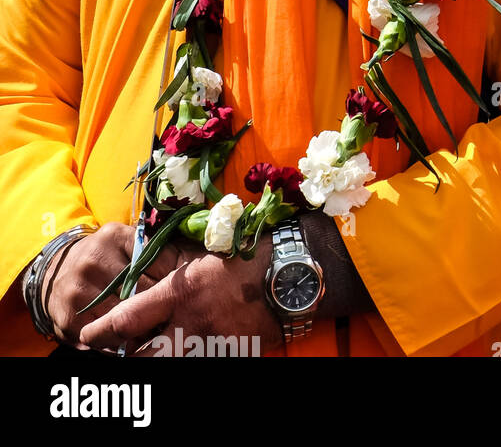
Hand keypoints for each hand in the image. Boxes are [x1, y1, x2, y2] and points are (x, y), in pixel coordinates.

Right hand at [43, 222, 180, 349]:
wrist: (56, 270)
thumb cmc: (104, 256)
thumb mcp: (126, 243)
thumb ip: (153, 252)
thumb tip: (191, 266)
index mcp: (115, 237)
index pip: (154, 261)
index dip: (172, 279)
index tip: (186, 291)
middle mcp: (94, 261)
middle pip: (141, 290)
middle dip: (160, 304)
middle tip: (177, 314)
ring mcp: (79, 290)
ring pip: (123, 317)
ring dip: (143, 327)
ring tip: (159, 330)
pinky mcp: (69, 318)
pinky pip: (103, 336)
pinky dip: (121, 342)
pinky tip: (133, 342)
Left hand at [77, 231, 278, 355]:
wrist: (289, 275)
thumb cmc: (241, 260)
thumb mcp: (196, 264)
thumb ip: (163, 286)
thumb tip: (128, 302)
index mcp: (181, 296)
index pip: (126, 321)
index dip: (100, 332)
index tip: (87, 334)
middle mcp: (192, 326)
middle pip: (143, 358)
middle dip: (129, 355)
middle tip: (122, 348)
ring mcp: (211, 346)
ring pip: (170, 362)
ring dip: (162, 354)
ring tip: (164, 342)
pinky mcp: (229, 357)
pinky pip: (200, 360)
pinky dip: (190, 354)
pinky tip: (190, 345)